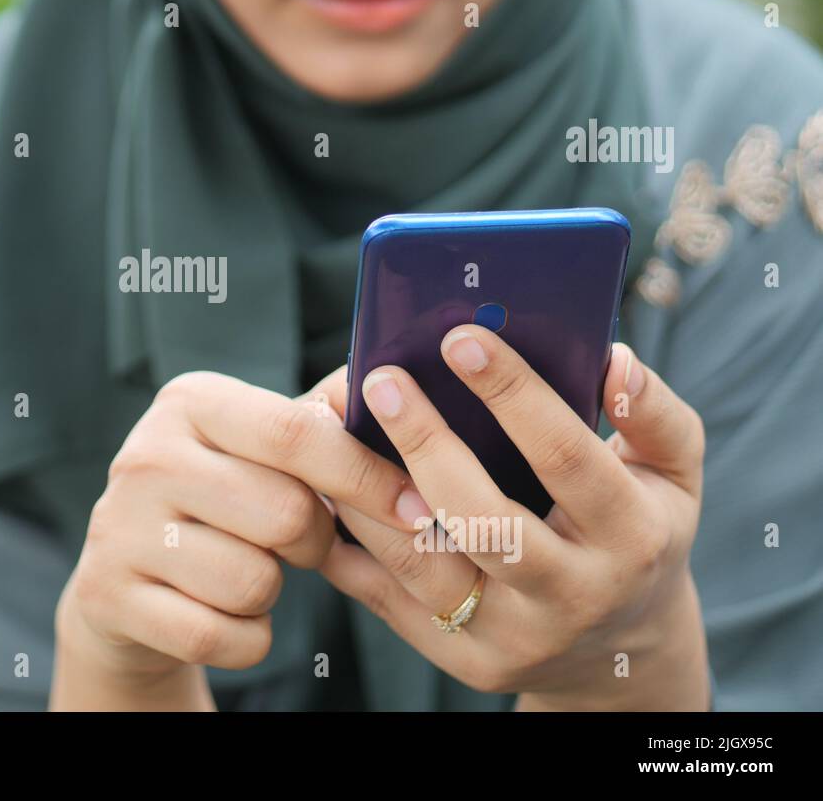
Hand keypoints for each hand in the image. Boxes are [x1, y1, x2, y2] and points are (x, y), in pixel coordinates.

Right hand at [51, 368, 407, 709]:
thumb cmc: (222, 497)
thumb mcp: (257, 443)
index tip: (415, 508)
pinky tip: (222, 613)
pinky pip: (220, 636)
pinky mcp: (107, 595)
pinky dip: (243, 638)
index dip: (365, 475)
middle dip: (315, 541)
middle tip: (299, 540)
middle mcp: (145, 455)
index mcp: (190, 402)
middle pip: (285, 514)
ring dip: (271, 592)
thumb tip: (400, 377)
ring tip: (246, 568)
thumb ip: (323, 416)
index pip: (295, 433)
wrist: (124, 574)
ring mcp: (119, 526)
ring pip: (254, 582)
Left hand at [319, 325, 709, 709]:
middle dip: (425, 441)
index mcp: (631, 537)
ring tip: (336, 424)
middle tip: (383, 379)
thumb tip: (611, 359)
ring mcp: (513, 636)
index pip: (566, 457)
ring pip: (420, 562)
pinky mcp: (463, 659)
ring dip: (368, 490)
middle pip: (483, 519)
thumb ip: (652, 412)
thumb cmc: (638, 531)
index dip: (512, 394)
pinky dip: (348, 539)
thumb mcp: (672, 474)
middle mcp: (572, 595)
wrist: (617, 651)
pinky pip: (385, 597)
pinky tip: (327, 484)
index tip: (461, 339)